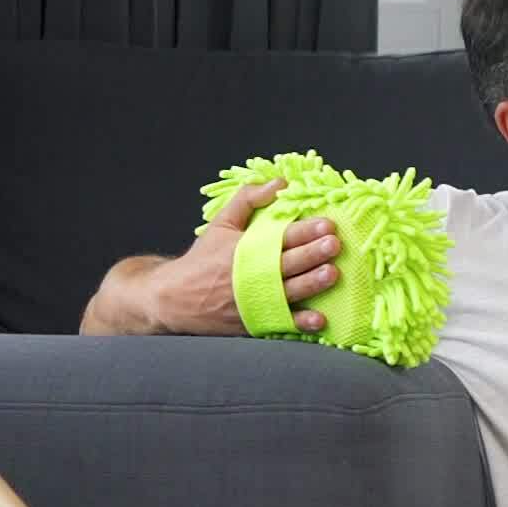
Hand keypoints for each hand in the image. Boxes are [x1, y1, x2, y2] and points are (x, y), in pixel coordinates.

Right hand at [135, 181, 338, 336]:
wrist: (173, 299)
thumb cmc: (202, 259)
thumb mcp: (221, 224)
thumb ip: (248, 199)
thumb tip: (280, 183)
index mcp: (243, 249)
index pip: (279, 237)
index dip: (304, 231)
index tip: (327, 225)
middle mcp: (249, 275)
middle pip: (286, 263)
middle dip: (312, 254)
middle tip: (335, 245)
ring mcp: (252, 301)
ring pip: (288, 292)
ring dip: (311, 284)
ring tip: (332, 274)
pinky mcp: (253, 322)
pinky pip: (280, 323)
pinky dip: (299, 322)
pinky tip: (318, 320)